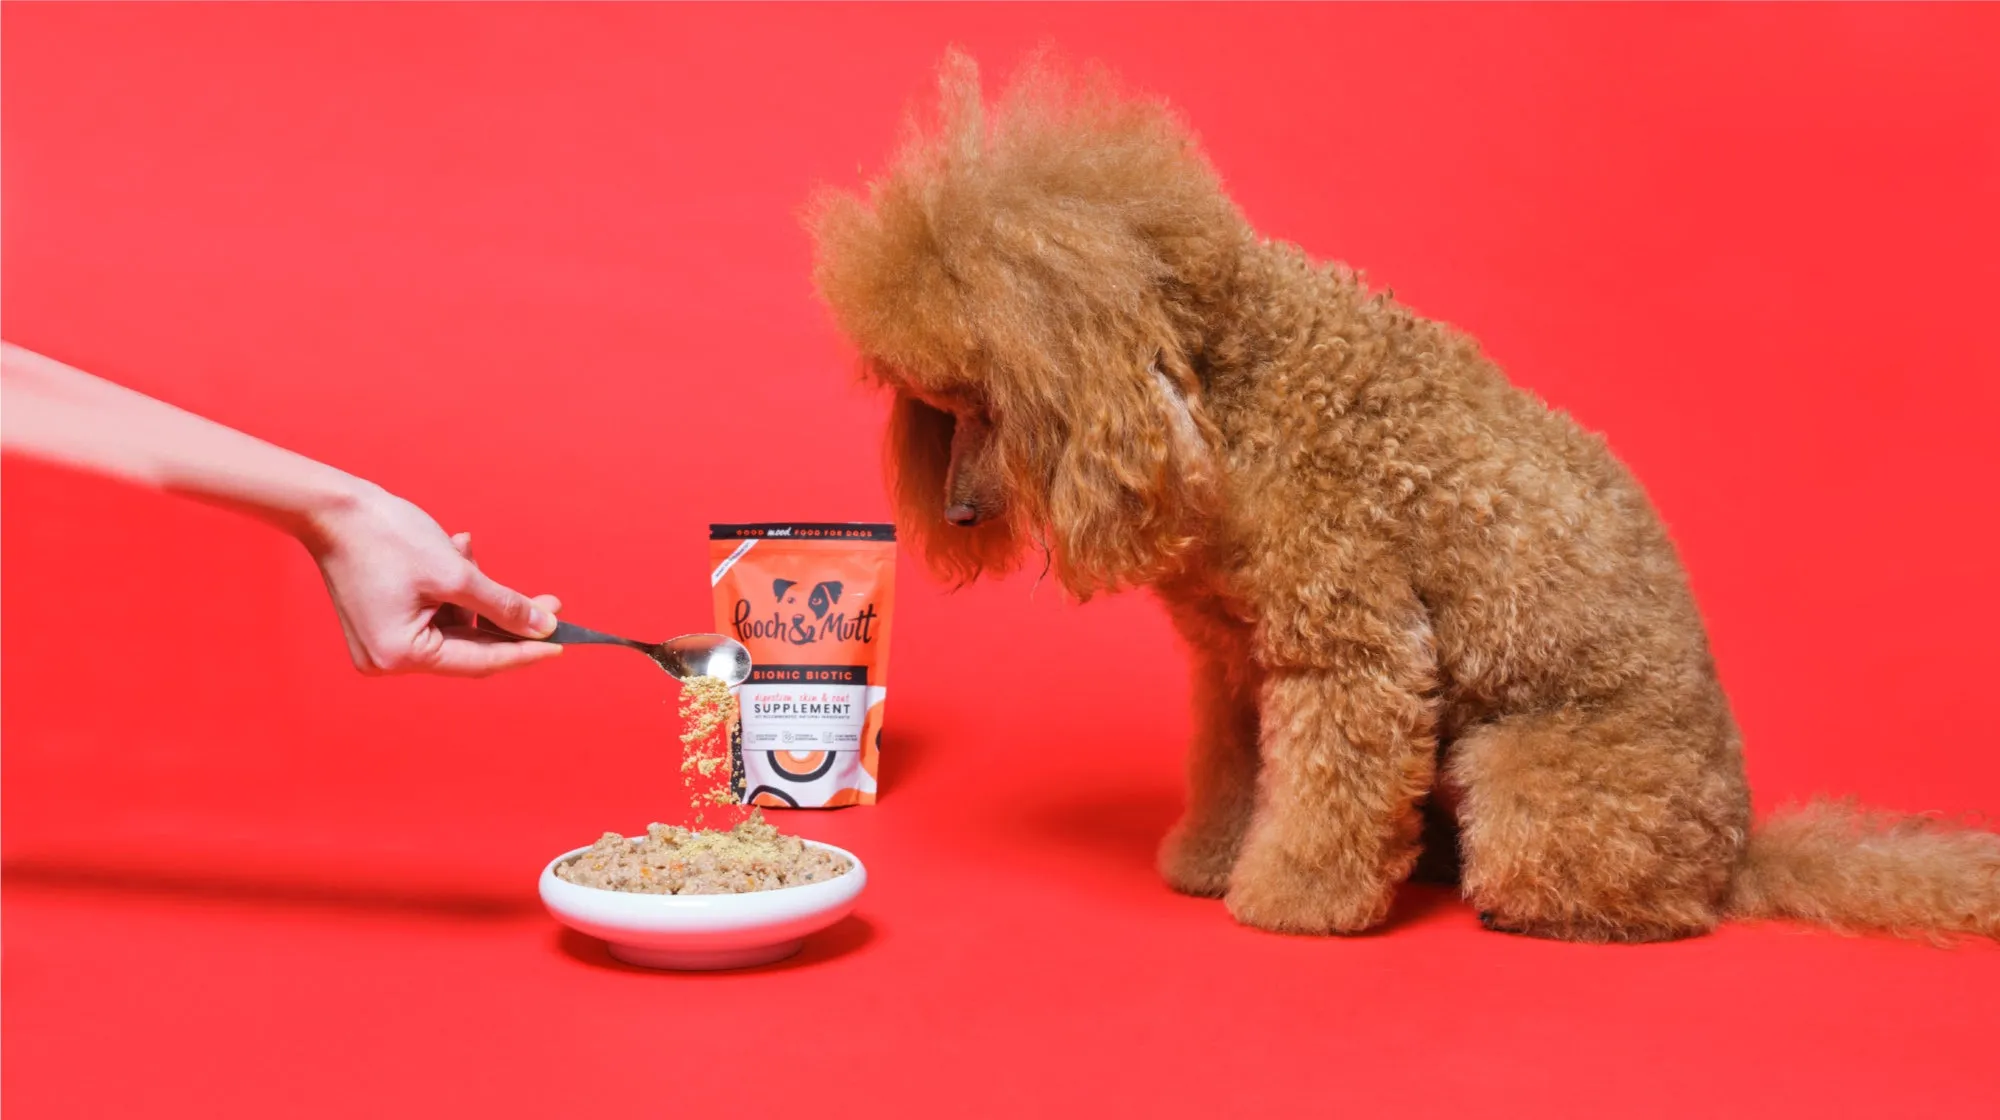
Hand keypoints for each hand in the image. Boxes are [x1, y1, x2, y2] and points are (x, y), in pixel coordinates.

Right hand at [304, 485, 563, 676]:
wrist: (332, 507)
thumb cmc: (388, 536)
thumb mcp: (456, 573)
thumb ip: (503, 606)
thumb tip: (544, 627)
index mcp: (401, 655)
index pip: (481, 662)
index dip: (526, 652)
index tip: (564, 644)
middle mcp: (388, 660)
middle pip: (469, 647)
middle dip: (506, 618)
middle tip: (551, 602)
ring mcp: (382, 644)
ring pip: (455, 626)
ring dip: (474, 592)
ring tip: (464, 550)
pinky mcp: (382, 624)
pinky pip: (434, 615)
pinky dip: (452, 589)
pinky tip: (453, 551)